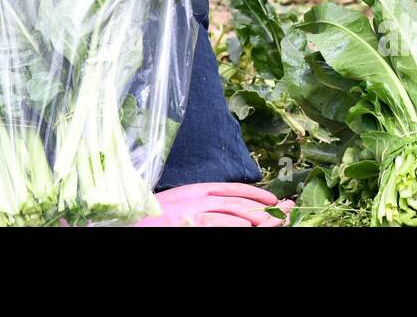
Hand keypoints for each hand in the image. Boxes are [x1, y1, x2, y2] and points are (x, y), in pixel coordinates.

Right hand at [134, 183, 292, 226]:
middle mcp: (198, 197)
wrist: (129, 219)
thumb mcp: (177, 201)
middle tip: (287, 210)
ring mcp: (195, 212)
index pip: (233, 189)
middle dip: (265, 207)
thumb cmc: (150, 215)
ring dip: (258, 218)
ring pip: (235, 214)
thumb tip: (223, 206)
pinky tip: (251, 227)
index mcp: (195, 189)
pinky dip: (237, 225)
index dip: (256, 194)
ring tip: (277, 221)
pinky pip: (219, 224)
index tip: (274, 200)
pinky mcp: (190, 222)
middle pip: (240, 201)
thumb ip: (198, 200)